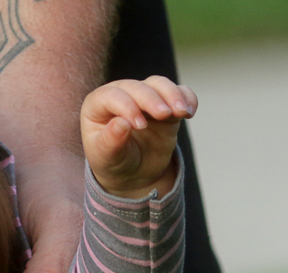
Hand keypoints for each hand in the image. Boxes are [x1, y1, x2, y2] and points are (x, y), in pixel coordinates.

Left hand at [81, 76, 196, 198]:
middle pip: (137, 87)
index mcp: (97, 104)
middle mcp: (121, 94)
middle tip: (164, 114)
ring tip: (181, 112)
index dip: (127, 106)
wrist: (132, 173)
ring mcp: (144, 98)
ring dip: (172, 95)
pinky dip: (187, 98)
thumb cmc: (113, 162)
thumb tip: (121, 124)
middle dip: (152, 99)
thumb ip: (110, 141)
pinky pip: (179, 92)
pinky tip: (190, 112)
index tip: (139, 125)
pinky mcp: (166, 104)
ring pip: (159, 84)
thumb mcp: (106, 157)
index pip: (112, 95)